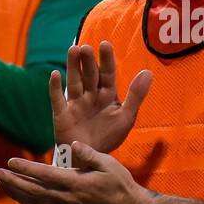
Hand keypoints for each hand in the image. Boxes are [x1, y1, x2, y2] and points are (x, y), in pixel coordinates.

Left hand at [0, 141, 153, 203]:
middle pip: (32, 190)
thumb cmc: (120, 184)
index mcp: (75, 183)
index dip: (24, 168)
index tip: (10, 161)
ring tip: (1, 183)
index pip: (43, 175)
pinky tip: (20, 200)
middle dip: (12, 180)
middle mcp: (66, 199)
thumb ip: (89, 154)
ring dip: (15, 193)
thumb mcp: (109, 164)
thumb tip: (73, 144)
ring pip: (33, 203)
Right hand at [50, 41, 151, 155]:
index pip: (107, 73)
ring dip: (73, 66)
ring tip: (73, 49)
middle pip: (89, 75)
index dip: (106, 59)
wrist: (91, 159)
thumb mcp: (126, 116)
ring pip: (74, 81)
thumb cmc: (109, 137)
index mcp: (106, 95)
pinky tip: (55, 74)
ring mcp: (75, 104)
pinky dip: (55, 87)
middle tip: (86, 47)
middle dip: (88, 61)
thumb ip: (135, 95)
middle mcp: (90, 96)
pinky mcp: (62, 114)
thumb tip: (147, 71)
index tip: (105, 44)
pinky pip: (58, 99)